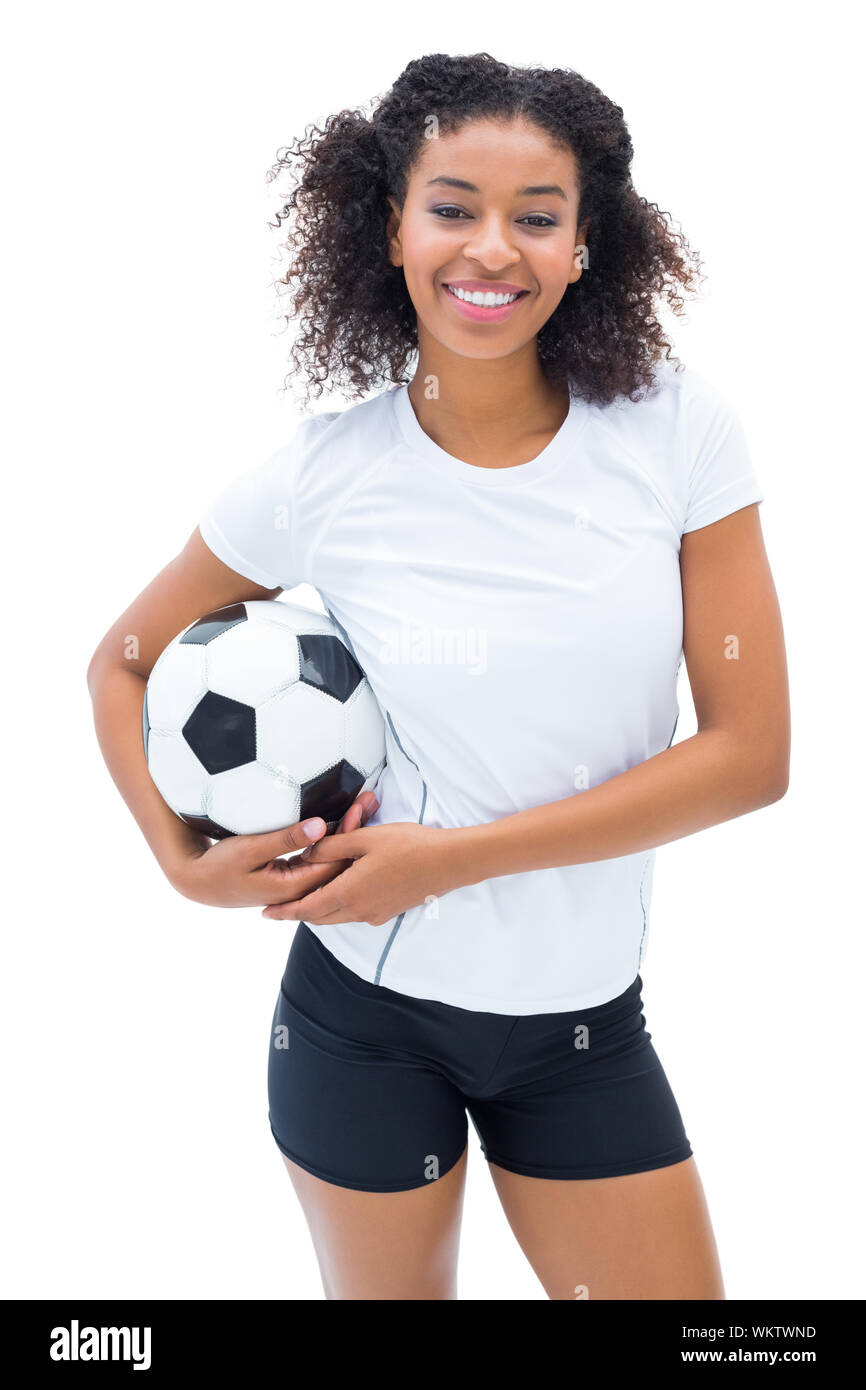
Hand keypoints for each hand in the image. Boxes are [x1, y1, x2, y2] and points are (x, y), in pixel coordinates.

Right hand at [167, 791, 379, 908]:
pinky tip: (341, 820)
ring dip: (345, 832)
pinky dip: (329, 838)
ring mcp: (296, 884)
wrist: (198, 882)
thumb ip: (285, 839)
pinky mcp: (290, 876)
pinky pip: (317, 857)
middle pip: (337, 861)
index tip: (360, 807)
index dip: (349, 834)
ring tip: (363, 806)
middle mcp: (299, 890)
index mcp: (293, 887)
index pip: (333, 862)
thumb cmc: (220, 865)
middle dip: (355, 829)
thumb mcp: (250, 849)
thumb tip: (319, 826)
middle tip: (370, 800)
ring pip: (329, 858)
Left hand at [260, 821, 462, 925]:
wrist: (449, 862)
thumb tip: (306, 853)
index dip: (284, 912)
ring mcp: (375, 914)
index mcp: (348, 893)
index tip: (265, 913)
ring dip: (319, 910)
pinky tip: (339, 893)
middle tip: (278, 909)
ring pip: (337, 917)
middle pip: (319, 917)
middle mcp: (359, 911)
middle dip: (297, 914)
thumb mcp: (364, 839)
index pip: (306, 909)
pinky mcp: (388, 911)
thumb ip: (331, 847)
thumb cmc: (409, 845)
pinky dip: (339, 907)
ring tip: (304, 899)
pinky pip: (354, 913)